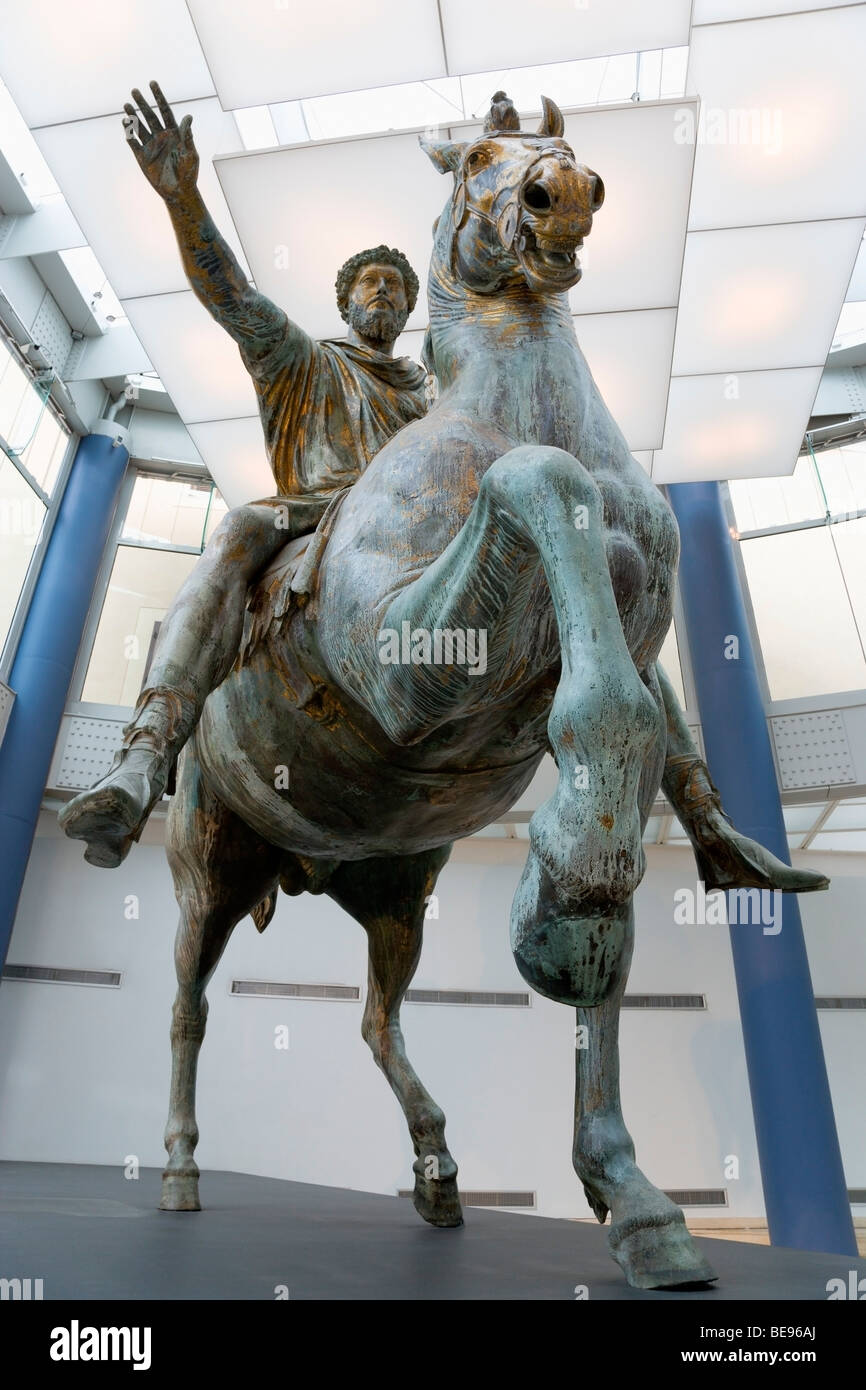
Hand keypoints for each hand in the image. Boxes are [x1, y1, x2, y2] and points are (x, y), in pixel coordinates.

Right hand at [123, 80, 198, 202]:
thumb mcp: (191, 153)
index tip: (152, 83)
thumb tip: (188, 117)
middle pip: (150, 115)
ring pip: (139, 126)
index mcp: (174, 133)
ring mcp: (151, 145)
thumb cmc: (188, 173)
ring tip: (126, 105)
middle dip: (142, 103)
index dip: (159, 97)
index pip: (165, 110)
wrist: (179, 192)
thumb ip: (187, 136)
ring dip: (133, 116)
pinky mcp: (142, 156)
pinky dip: (129, 133)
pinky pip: (133, 142)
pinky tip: (124, 123)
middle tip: (134, 90)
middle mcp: (161, 136)